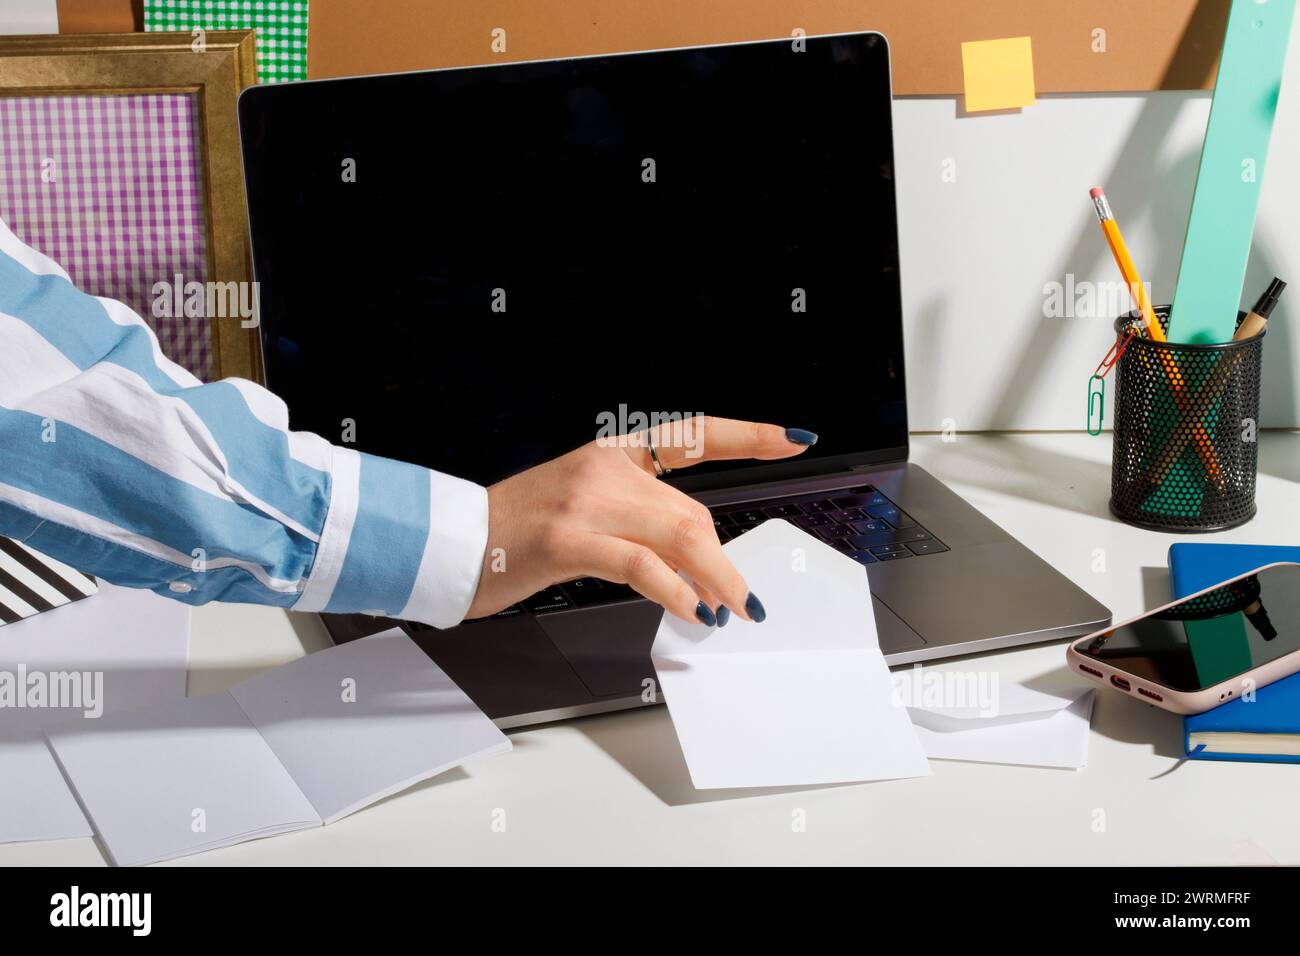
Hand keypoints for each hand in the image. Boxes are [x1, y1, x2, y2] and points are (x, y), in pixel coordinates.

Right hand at [465, 417, 816, 624]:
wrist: (452, 542)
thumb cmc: (516, 532)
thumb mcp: (583, 509)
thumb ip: (638, 520)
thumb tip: (697, 564)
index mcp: (610, 452)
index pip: (692, 436)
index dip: (748, 435)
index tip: (794, 437)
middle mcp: (603, 467)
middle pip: (690, 510)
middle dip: (722, 560)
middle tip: (743, 598)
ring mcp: (585, 500)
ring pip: (678, 533)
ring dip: (717, 579)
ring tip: (732, 609)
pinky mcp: (568, 539)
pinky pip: (642, 564)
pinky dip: (677, 590)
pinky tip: (692, 611)